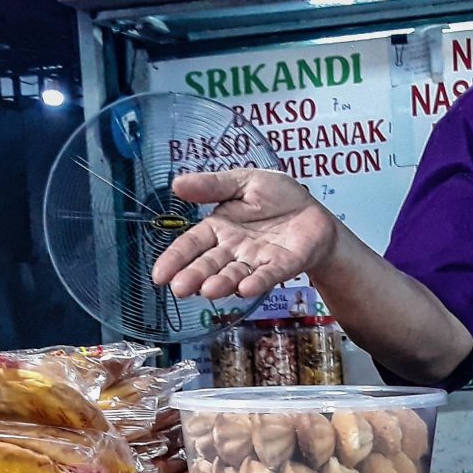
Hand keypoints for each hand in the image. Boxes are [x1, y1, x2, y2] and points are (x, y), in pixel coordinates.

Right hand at [152, 168, 339, 299]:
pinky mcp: (282, 266)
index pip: (192, 244)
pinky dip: (257, 282)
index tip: (159, 275)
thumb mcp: (243, 181)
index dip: (175, 259)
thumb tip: (176, 183)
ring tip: (209, 290)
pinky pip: (268, 274)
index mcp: (220, 228)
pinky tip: (245, 289)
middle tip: (179, 288)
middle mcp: (234, 249)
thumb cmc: (277, 198)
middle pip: (210, 264)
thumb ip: (212, 185)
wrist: (314, 212)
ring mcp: (257, 260)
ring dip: (222, 283)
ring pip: (235, 274)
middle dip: (194, 276)